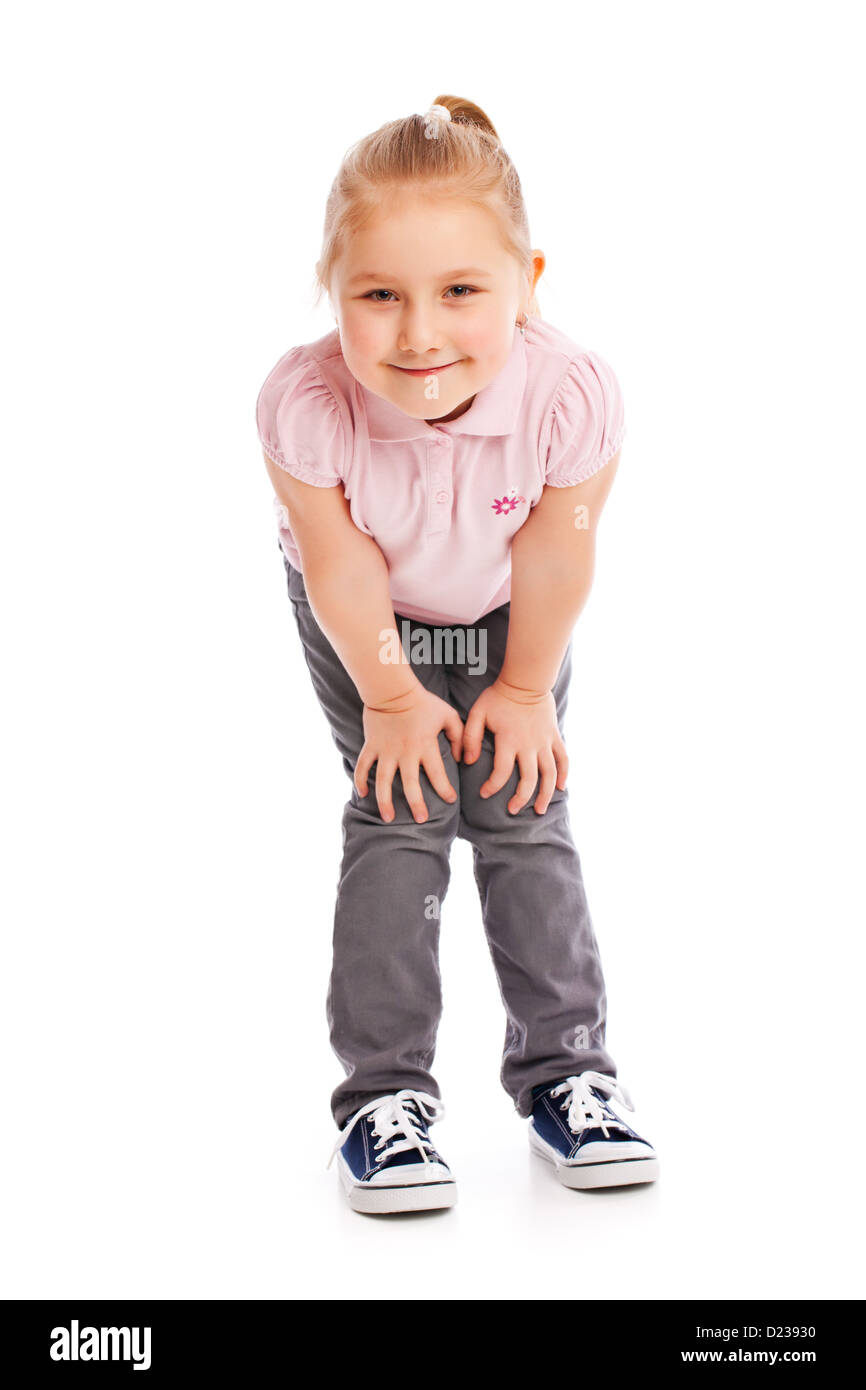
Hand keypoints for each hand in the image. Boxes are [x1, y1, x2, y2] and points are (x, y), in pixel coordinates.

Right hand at [355, 685, 463, 824]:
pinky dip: (360, 780)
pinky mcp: (371, 746)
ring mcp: (386, 750)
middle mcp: (405, 752)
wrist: (392, 690)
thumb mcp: (448, 715)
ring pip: (383, 780)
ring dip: (385, 801)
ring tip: (388, 818)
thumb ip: (460, 736)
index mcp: (425, 745)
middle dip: (416, 803)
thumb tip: (463, 758)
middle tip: (421, 819)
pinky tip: (363, 794)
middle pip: (410, 783)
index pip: (438, 773)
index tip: (450, 800)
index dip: (445, 789)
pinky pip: (362, 766)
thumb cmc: (423, 702)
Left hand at [461, 678, 567, 814]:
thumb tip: (468, 761)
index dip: (492, 786)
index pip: (501, 772)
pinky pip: (563, 759)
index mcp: (508, 740)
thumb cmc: (498, 697)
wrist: (526, 680)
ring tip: (539, 810)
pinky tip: (560, 788)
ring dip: (545, 794)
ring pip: (549, 775)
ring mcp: (545, 742)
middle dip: (521, 799)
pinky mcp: (555, 737)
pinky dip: (564, 774)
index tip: (484, 793)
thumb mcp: (477, 712)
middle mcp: (529, 745)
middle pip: (529, 779)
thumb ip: (470, 737)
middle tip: (512, 809)